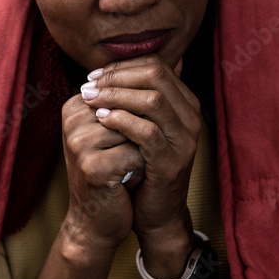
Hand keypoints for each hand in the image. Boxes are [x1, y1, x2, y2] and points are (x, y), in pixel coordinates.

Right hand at [60, 91, 145, 253]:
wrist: (96, 220)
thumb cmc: (110, 172)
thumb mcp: (113, 132)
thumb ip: (128, 101)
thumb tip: (174, 67)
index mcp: (74, 105)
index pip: (126, 92)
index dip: (138, 117)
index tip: (122, 140)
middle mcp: (72, 120)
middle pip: (131, 109)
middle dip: (142, 133)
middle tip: (126, 156)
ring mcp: (79, 142)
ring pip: (137, 129)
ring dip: (143, 150)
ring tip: (126, 166)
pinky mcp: (92, 166)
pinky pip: (137, 154)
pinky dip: (141, 167)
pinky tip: (128, 179)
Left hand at [79, 54, 202, 270]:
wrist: (156, 213)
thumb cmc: (142, 165)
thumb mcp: (141, 126)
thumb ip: (132, 99)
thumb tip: (104, 70)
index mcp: (185, 104)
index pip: (156, 66)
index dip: (122, 66)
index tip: (94, 76)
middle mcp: (190, 118)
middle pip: (156, 76)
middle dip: (117, 76)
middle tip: (88, 85)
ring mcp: (184, 140)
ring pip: (153, 100)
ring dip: (115, 95)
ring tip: (89, 99)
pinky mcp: (172, 162)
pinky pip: (147, 132)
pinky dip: (121, 121)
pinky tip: (101, 119)